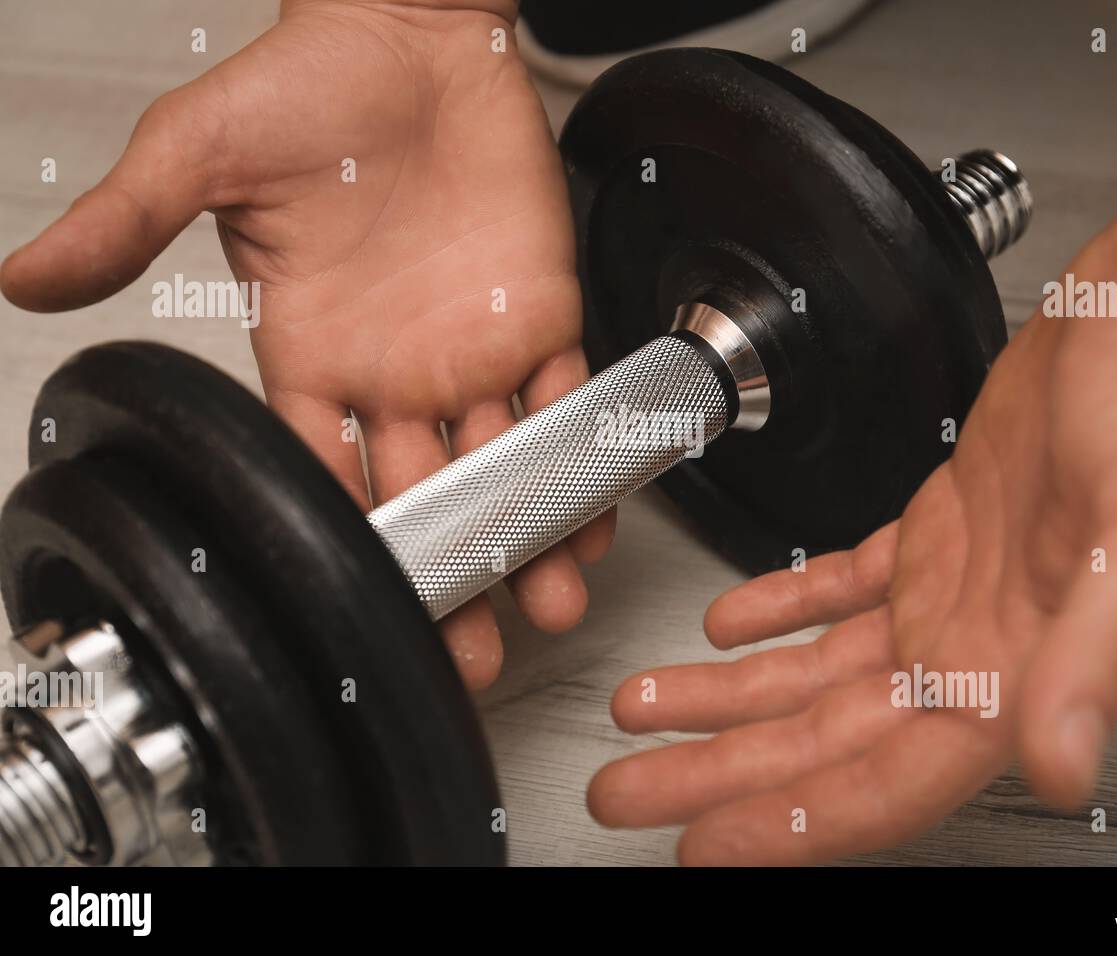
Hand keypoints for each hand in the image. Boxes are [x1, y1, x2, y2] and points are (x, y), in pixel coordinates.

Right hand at [0, 0, 611, 688]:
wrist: (411, 33)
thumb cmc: (310, 83)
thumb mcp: (202, 153)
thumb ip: (127, 222)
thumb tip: (24, 279)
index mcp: (311, 353)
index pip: (326, 471)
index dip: (352, 540)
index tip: (374, 603)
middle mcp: (392, 369)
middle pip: (422, 496)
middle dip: (448, 570)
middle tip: (467, 647)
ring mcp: (468, 350)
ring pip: (502, 467)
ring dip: (524, 536)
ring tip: (543, 606)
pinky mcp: (536, 316)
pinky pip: (565, 403)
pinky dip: (582, 458)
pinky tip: (590, 514)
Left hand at [587, 123, 1116, 863]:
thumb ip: (1102, 657)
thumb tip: (1060, 763)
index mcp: (1019, 672)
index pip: (885, 783)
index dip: (792, 824)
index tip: (706, 842)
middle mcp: (976, 649)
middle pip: (823, 740)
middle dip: (720, 768)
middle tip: (630, 786)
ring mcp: (951, 594)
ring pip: (814, 672)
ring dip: (727, 693)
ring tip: (647, 707)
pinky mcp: (935, 533)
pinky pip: (838, 590)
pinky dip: (778, 609)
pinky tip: (729, 623)